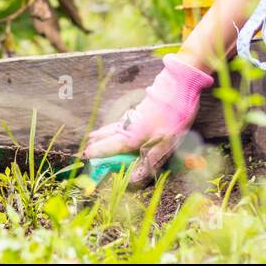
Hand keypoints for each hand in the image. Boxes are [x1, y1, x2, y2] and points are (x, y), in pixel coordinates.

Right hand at [82, 54, 213, 185]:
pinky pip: (123, 120)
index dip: (99, 152)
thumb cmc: (174, 116)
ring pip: (116, 125)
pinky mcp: (142, 108)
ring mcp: (136, 115)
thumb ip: (149, 162)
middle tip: (87, 144)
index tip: (86, 155)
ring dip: (105, 131)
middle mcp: (131, 125)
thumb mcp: (166, 143)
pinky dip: (116, 124)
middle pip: (111, 134)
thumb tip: (133, 180)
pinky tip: (119, 123)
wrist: (179, 85)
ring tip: (95, 134)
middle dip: (99, 140)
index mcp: (134, 135)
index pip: (112, 146)